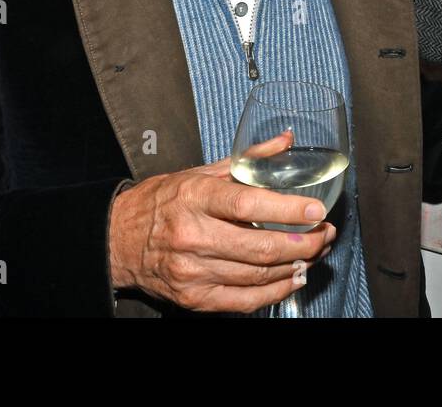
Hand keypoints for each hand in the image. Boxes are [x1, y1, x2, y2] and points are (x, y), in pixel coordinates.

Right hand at [108, 130, 336, 312]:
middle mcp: (193, 236)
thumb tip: (286, 141)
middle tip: (325, 234)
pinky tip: (293, 277)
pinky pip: (245, 301)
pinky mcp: (194, 297)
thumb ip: (247, 159)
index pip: (248, 205)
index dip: (288, 211)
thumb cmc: (161, 202)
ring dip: (295, 266)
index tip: (317, 211)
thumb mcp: (200, 172)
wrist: (116, 240)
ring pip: (257, 275)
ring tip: (315, 252)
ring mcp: (192, 271)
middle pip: (260, 247)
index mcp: (195, 198)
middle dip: (303, 244)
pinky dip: (275, 291)